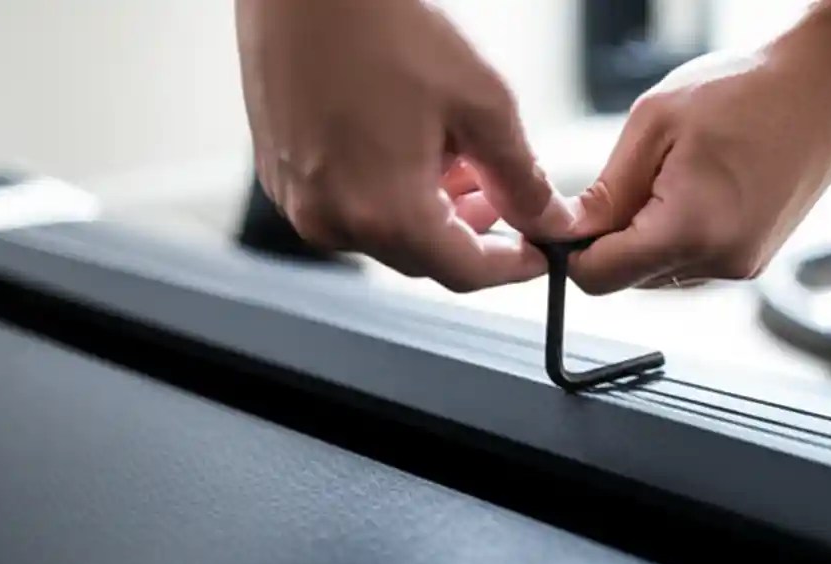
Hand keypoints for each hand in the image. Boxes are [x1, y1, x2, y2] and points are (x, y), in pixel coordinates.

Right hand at [235, 0, 573, 290]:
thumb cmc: (382, 24)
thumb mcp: (480, 103)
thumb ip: (522, 178)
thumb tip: (550, 222)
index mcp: (383, 212)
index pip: (464, 272)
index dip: (512, 265)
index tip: (539, 249)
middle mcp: (331, 219)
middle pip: (425, 257)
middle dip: (472, 230)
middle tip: (503, 189)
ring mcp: (298, 201)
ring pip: (388, 232)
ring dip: (432, 208)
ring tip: (456, 151)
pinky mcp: (280, 176)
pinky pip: (348, 206)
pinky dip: (389, 190)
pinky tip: (409, 141)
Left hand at [565, 0, 830, 293]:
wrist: (824, 85)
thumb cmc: (746, 91)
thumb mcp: (654, 125)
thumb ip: (607, 191)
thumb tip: (568, 234)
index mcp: (690, 232)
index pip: (599, 278)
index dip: (573, 251)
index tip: (568, 219)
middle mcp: (720, 262)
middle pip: (628, 278)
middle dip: (613, 238)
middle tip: (634, 176)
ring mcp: (742, 266)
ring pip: (658, 272)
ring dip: (647, 234)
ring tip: (678, 173)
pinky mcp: (753, 260)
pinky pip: (690, 262)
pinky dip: (679, 233)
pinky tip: (699, 185)